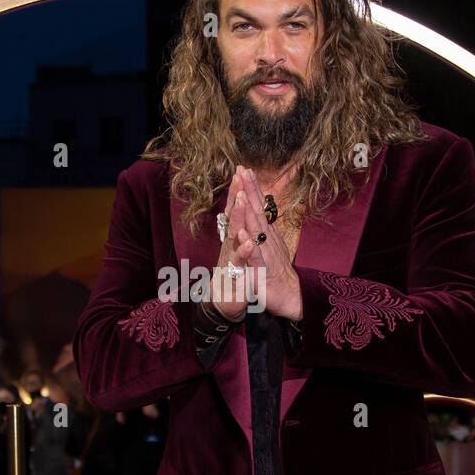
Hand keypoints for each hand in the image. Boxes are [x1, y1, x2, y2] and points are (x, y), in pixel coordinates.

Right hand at [210, 166, 260, 322]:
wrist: (226, 303)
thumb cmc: (235, 274)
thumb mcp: (241, 249)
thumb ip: (242, 230)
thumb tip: (243, 210)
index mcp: (234, 237)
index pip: (237, 211)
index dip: (239, 191)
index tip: (243, 170)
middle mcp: (230, 244)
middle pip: (233, 216)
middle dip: (236, 195)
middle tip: (239, 175)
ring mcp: (231, 258)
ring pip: (234, 235)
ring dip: (238, 217)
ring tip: (241, 199)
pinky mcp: (235, 275)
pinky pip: (240, 262)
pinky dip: (243, 251)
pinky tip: (248, 241)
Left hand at [235, 167, 302, 320]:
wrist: (288, 297)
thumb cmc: (275, 272)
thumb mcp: (269, 246)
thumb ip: (264, 229)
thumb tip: (259, 210)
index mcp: (267, 234)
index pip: (259, 207)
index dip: (252, 188)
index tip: (245, 169)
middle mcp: (267, 239)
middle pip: (257, 211)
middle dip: (249, 190)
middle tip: (243, 169)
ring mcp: (266, 253)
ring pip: (257, 230)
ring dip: (249, 211)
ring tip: (241, 193)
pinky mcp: (263, 270)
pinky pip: (255, 256)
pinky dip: (249, 244)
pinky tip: (242, 232)